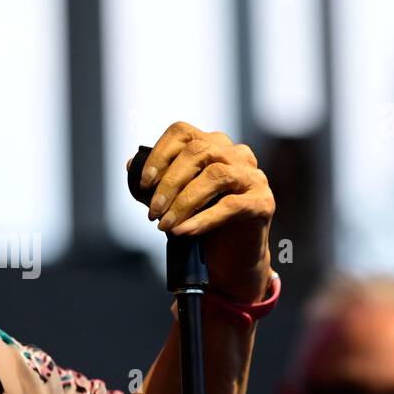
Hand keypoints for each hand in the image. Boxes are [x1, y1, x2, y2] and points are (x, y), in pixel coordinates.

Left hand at [132, 122, 275, 302]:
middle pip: (198, 152)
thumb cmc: (203, 224)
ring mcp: (253, 176)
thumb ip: (157, 182)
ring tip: (166, 225)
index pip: (183, 133)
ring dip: (184, 202)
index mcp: (213, 145)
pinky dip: (203, 219)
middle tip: (153, 212)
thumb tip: (130, 165)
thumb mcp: (175, 200)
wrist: (232, 260)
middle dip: (169, 183)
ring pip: (216, 175)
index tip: (144, 183)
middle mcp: (236, 154)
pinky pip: (231, 205)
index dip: (159, 155)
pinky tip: (184, 231)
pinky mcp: (263, 201)